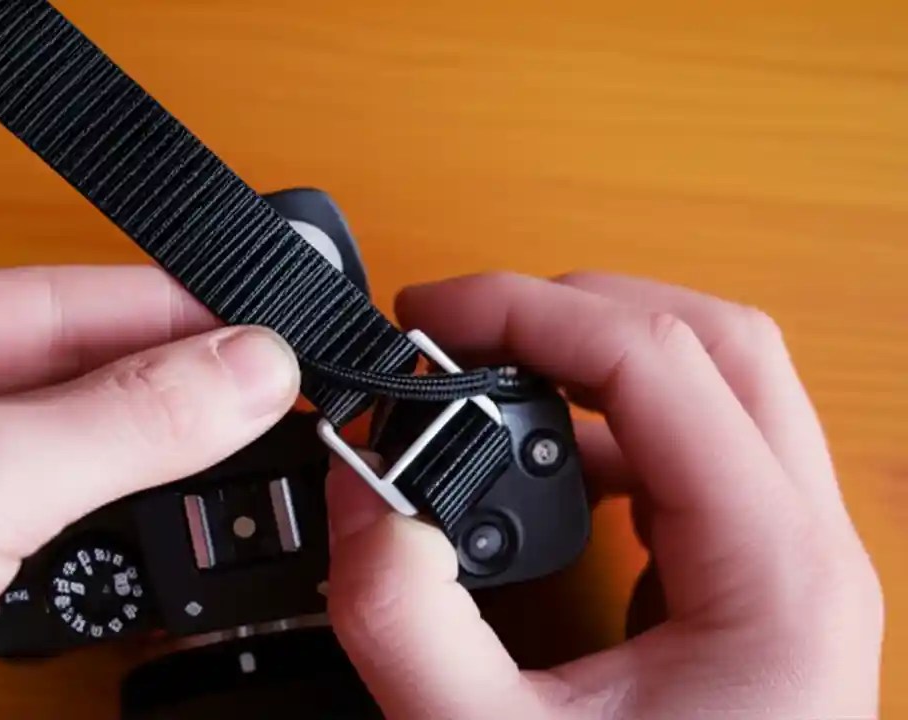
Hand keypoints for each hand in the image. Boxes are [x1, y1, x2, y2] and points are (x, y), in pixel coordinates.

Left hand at [0, 266, 299, 718]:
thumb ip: (121, 418)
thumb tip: (246, 366)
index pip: (49, 295)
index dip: (167, 308)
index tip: (265, 326)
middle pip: (51, 367)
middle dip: (161, 378)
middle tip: (272, 386)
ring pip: (42, 443)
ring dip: (135, 444)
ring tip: (233, 436)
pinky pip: (21, 512)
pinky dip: (92, 509)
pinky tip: (143, 507)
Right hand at [326, 272, 883, 718]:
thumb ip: (403, 616)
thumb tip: (360, 497)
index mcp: (772, 573)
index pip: (657, 364)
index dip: (528, 313)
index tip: (431, 318)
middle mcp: (803, 548)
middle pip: (714, 342)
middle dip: (573, 311)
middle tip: (464, 327)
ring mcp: (790, 560)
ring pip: (712, 384)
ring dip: (592, 362)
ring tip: (489, 377)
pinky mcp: (752, 579)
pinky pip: (691, 453)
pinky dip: (606, 429)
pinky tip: (536, 463)